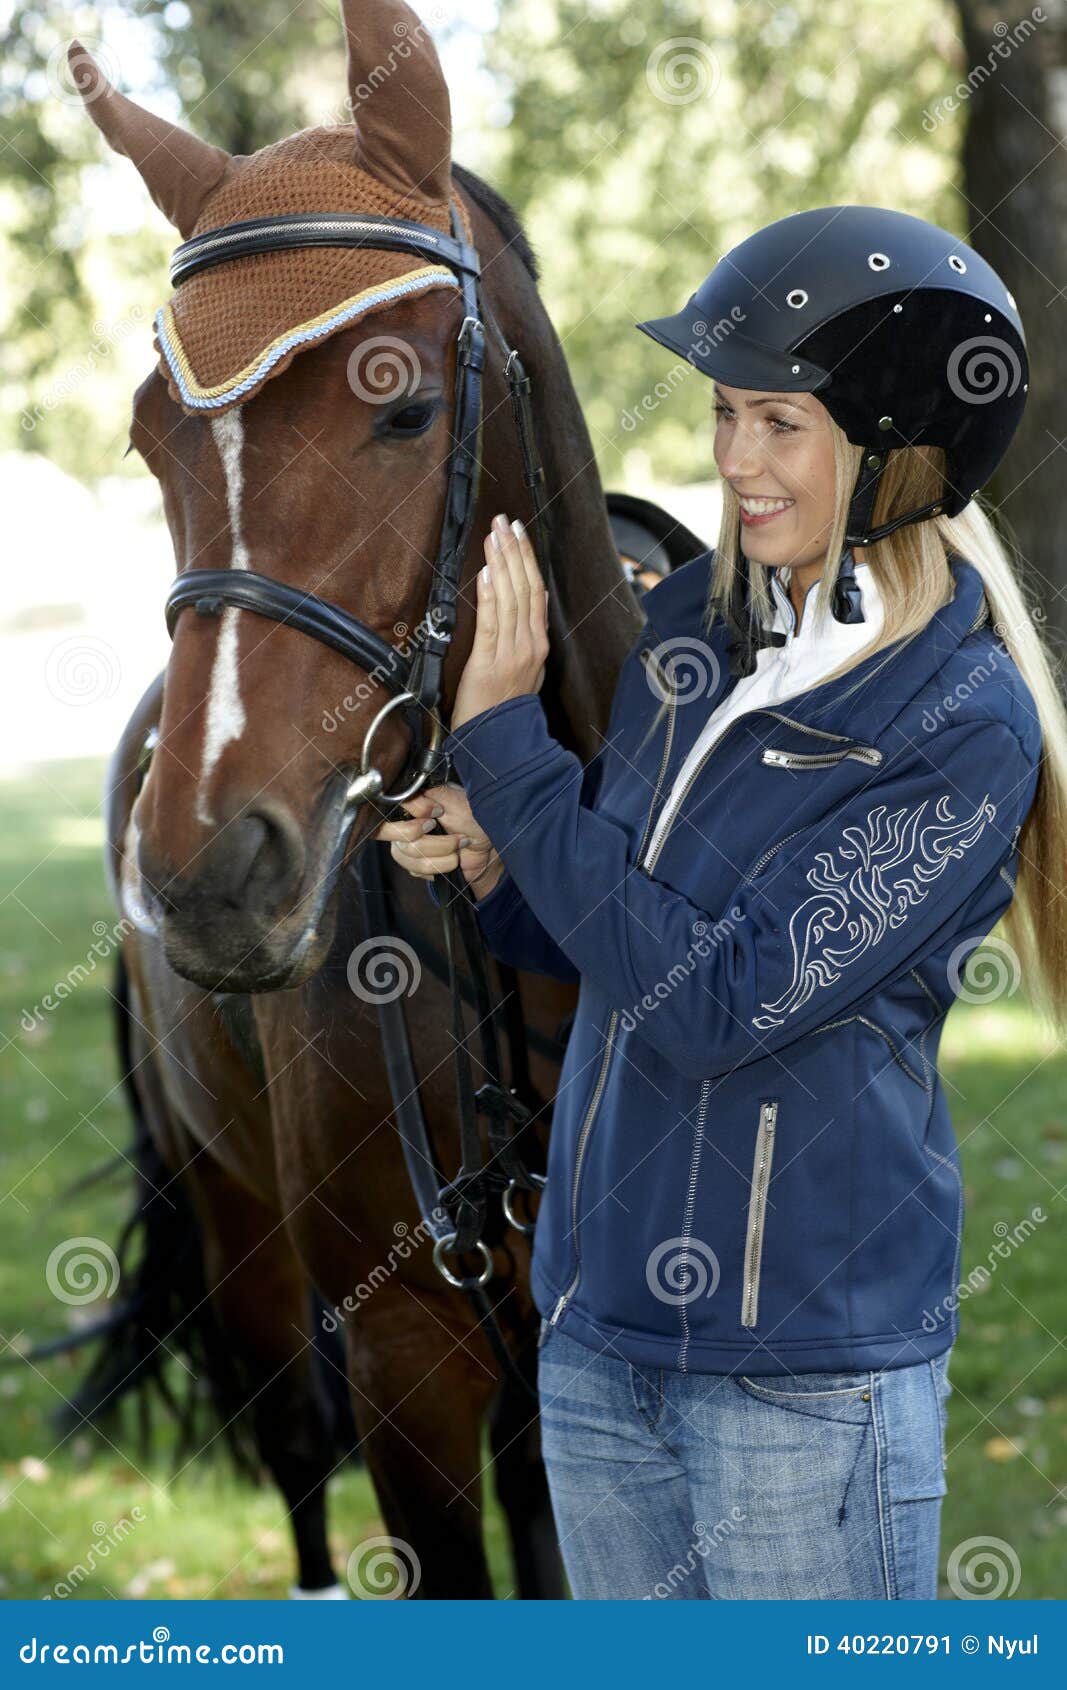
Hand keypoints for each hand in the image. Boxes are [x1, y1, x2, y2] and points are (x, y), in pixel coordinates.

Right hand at [373, 782, 505, 898]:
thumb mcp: (452, 798)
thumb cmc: (473, 818)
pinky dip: (442, 865)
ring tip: (459, 843)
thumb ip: (426, 793)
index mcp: (409, 805)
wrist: (488, 845)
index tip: (436, 813)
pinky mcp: (415, 866)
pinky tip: (453, 857)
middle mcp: (403, 824)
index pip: (388, 811)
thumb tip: (406, 798)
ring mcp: (407, 846)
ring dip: (443, 852)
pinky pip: (418, 870)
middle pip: (399, 838)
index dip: (411, 817)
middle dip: (431, 839)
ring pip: (410, 856)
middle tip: (451, 834)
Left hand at [451, 512, 548, 732]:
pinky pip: (491, 622)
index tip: (518, 533)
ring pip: (509, 598)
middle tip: (504, 521)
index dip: (527, 559)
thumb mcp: (526, 670)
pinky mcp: (489, 662)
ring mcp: (512, 652)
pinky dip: (489, 595)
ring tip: (494, 535)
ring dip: (501, 563)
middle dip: (514, 550)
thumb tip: (532, 604)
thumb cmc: (505, 708)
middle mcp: (529, 644)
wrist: (500, 742)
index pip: (535, 591)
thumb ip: (528, 636)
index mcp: (537, 644)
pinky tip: (486, 572)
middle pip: (524, 587)